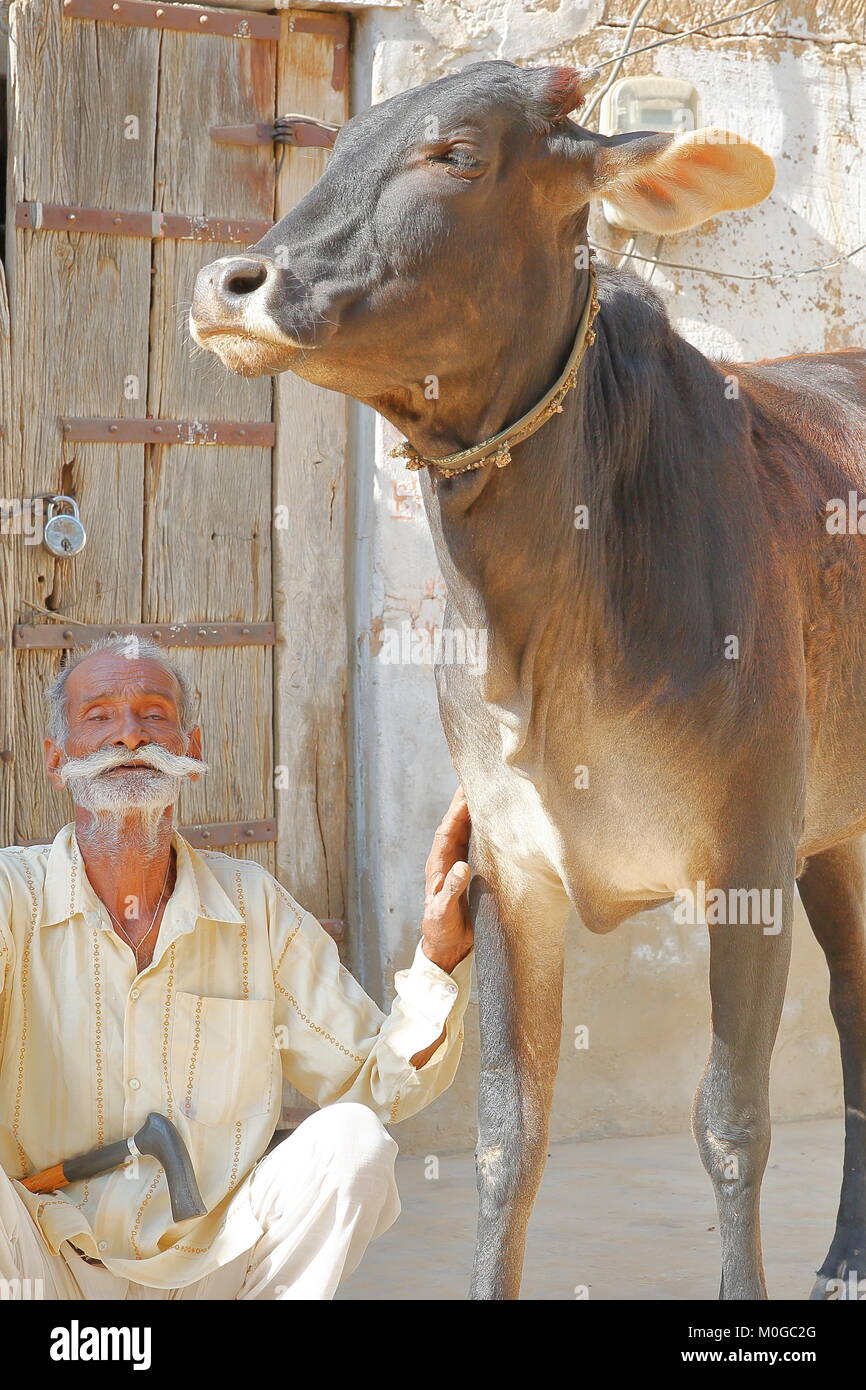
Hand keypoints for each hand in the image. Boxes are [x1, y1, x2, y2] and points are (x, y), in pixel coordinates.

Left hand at [420, 786, 472, 974]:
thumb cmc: (442, 930)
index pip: (446, 833)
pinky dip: (481, 827)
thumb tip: (461, 867)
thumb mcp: (443, 913)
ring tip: (485, 789)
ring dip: (473, 811)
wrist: (447, 946)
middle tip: (475, 778)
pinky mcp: (468, 870)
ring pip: (465, 831)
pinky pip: (474, 843)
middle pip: (455, 824)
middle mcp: (446, 860)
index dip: (456, 813)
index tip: (467, 794)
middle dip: (463, 802)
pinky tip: (493, 818)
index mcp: (438, 866)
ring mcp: (457, 863)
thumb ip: (451, 891)